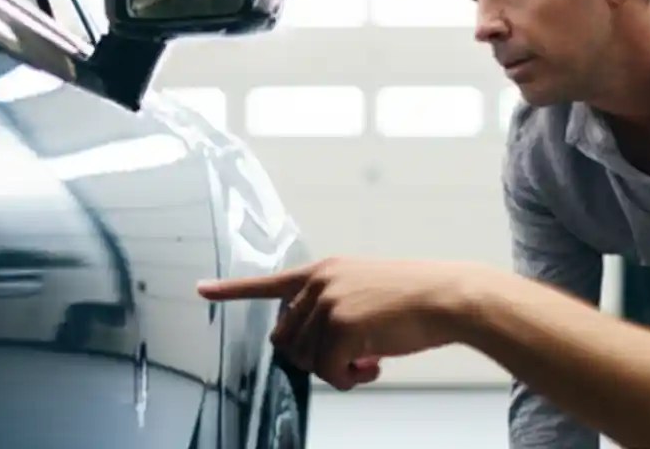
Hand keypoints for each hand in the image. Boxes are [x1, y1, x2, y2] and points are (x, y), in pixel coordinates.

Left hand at [197, 257, 490, 389]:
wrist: (448, 296)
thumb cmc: (414, 298)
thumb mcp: (364, 293)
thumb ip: (332, 311)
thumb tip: (312, 352)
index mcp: (323, 270)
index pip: (268, 283)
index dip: (232, 290)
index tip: (201, 289)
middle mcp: (318, 282)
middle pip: (286, 341)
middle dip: (315, 358)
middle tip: (353, 359)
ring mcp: (326, 302)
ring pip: (306, 360)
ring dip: (336, 370)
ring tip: (369, 360)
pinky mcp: (339, 325)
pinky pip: (328, 371)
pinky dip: (349, 379)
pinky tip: (374, 366)